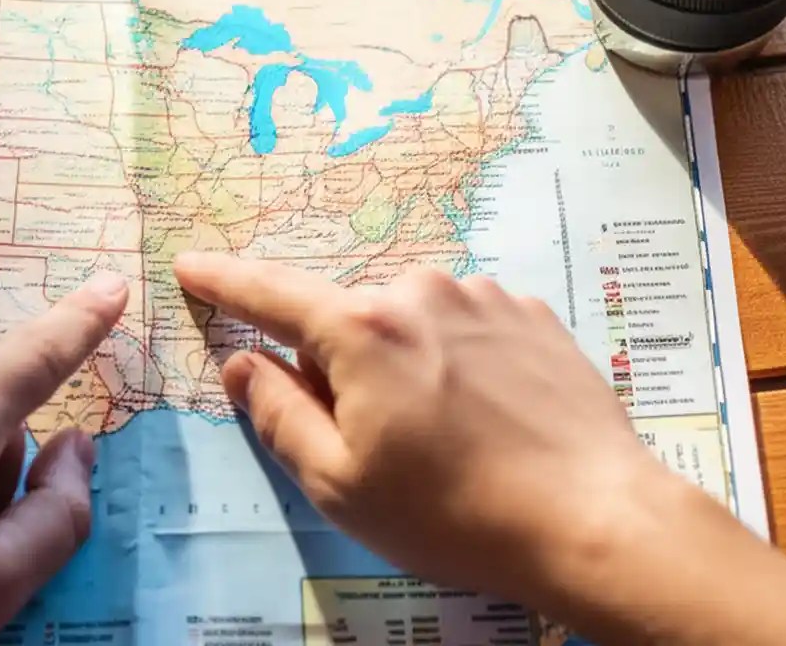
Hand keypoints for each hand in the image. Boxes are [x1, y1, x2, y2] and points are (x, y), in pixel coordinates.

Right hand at [173, 252, 785, 643]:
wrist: (595, 518)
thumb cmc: (451, 512)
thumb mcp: (339, 482)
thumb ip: (277, 413)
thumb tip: (242, 362)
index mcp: (361, 329)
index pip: (271, 293)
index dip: (223, 281)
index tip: (189, 265)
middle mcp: (418, 291)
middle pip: (346, 319)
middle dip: (339, 365)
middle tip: (375, 439)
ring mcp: (482, 295)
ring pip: (407, 321)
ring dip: (402, 362)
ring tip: (444, 434)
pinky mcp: (530, 312)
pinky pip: (462, 325)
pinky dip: (453, 359)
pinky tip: (485, 415)